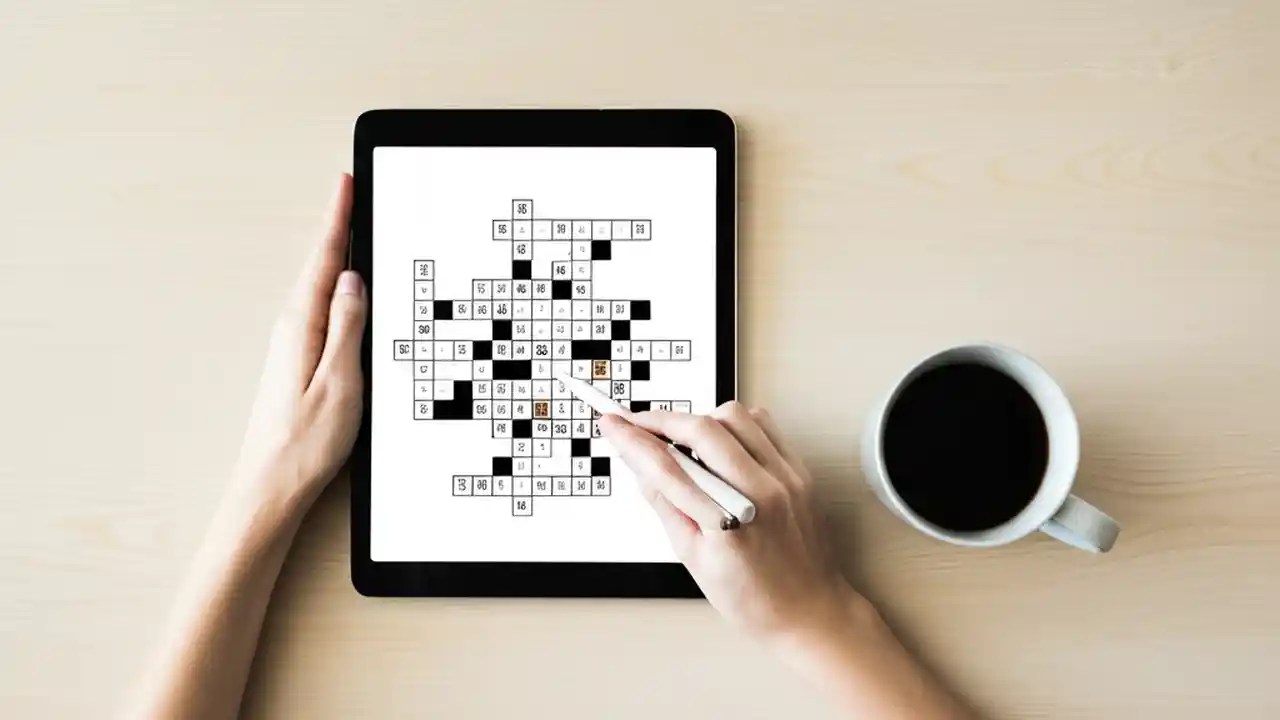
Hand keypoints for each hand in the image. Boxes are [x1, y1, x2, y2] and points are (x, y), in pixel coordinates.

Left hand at [232, 174, 365, 512]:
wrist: (271, 486)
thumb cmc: (306, 443)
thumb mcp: (340, 380)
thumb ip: (348, 326)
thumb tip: (355, 279)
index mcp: (302, 325)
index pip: (325, 258)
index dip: (339, 218)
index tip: (347, 182)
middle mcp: (292, 329)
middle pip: (321, 266)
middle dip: (339, 227)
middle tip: (354, 191)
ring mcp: (294, 346)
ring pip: (322, 288)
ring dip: (337, 256)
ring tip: (353, 227)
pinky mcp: (298, 363)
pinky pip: (322, 311)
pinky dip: (337, 290)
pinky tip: (346, 290)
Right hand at [599, 404, 858, 638]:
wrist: (809, 613)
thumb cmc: (755, 599)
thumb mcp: (693, 559)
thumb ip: (666, 506)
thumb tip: (641, 467)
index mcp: (727, 524)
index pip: (667, 467)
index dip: (632, 439)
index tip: (612, 424)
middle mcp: (760, 494)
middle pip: (700, 429)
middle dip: (661, 420)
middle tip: (638, 425)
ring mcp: (785, 479)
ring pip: (734, 417)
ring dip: (700, 420)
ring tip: (684, 440)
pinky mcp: (800, 472)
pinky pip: (764, 424)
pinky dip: (736, 424)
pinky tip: (722, 442)